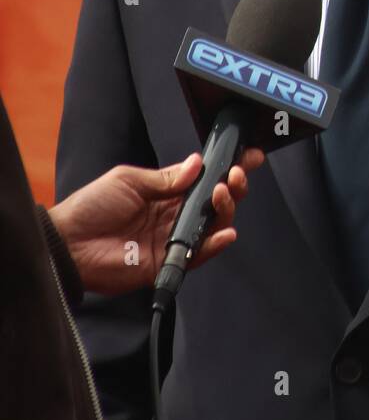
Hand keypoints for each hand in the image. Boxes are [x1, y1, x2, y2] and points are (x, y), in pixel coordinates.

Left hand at [48, 149, 265, 294]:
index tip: (247, 156)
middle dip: (233, 186)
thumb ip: (166, 177)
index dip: (226, 169)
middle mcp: (173, 215)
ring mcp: (172, 239)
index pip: (202, 180)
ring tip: (222, 193)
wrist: (69, 243)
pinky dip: (216, 244)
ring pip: (212, 226)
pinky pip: (199, 254)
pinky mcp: (168, 262)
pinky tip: (226, 231)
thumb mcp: (129, 180)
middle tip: (236, 175)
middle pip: (214, 203)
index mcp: (165, 193)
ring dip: (225, 208)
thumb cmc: (92, 207)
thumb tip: (197, 163)